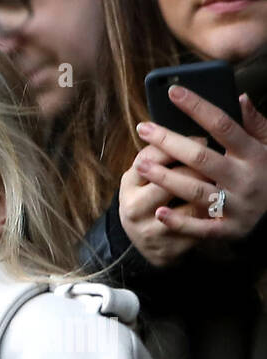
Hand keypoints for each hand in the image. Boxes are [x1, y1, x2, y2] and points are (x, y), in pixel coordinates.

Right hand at [119, 141, 207, 267]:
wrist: (147, 243)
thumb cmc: (148, 198)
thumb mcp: (142, 177)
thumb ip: (155, 154)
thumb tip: (186, 135)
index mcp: (128, 186)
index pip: (150, 157)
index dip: (178, 143)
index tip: (203, 139)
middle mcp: (134, 209)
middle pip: (171, 179)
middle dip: (198, 166)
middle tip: (217, 159)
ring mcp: (151, 231)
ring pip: (189, 202)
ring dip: (208, 188)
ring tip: (220, 179)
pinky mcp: (169, 247)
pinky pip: (199, 224)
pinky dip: (211, 211)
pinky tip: (218, 203)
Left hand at [133, 86, 266, 244]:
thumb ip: (256, 124)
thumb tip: (239, 98)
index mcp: (254, 153)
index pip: (222, 125)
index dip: (198, 107)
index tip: (173, 92)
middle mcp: (244, 178)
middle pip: (201, 158)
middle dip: (169, 143)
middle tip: (143, 128)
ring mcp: (236, 205)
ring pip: (196, 190)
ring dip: (165, 179)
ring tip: (139, 166)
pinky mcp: (229, 229)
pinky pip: (201, 227)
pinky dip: (179, 221)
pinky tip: (159, 213)